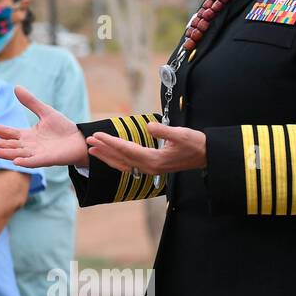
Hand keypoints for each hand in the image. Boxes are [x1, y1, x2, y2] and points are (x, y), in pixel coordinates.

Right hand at [0, 85, 88, 168]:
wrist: (79, 139)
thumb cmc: (63, 127)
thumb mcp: (45, 111)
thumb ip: (31, 102)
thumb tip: (16, 87)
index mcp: (27, 135)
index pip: (8, 133)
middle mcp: (28, 146)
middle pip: (9, 145)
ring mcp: (36, 154)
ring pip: (17, 154)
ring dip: (5, 154)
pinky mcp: (46, 160)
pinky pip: (33, 162)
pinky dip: (24, 162)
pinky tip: (15, 161)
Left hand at [86, 121, 206, 174]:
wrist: (207, 156)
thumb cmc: (196, 143)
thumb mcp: (182, 134)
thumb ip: (164, 131)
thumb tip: (149, 127)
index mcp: (154, 160)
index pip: (126, 149)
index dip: (110, 142)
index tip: (97, 135)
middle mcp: (149, 167)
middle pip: (121, 157)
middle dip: (103, 149)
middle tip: (87, 140)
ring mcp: (150, 169)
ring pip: (122, 163)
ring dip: (107, 155)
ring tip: (92, 148)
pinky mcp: (152, 167)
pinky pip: (129, 165)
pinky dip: (116, 160)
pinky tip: (109, 156)